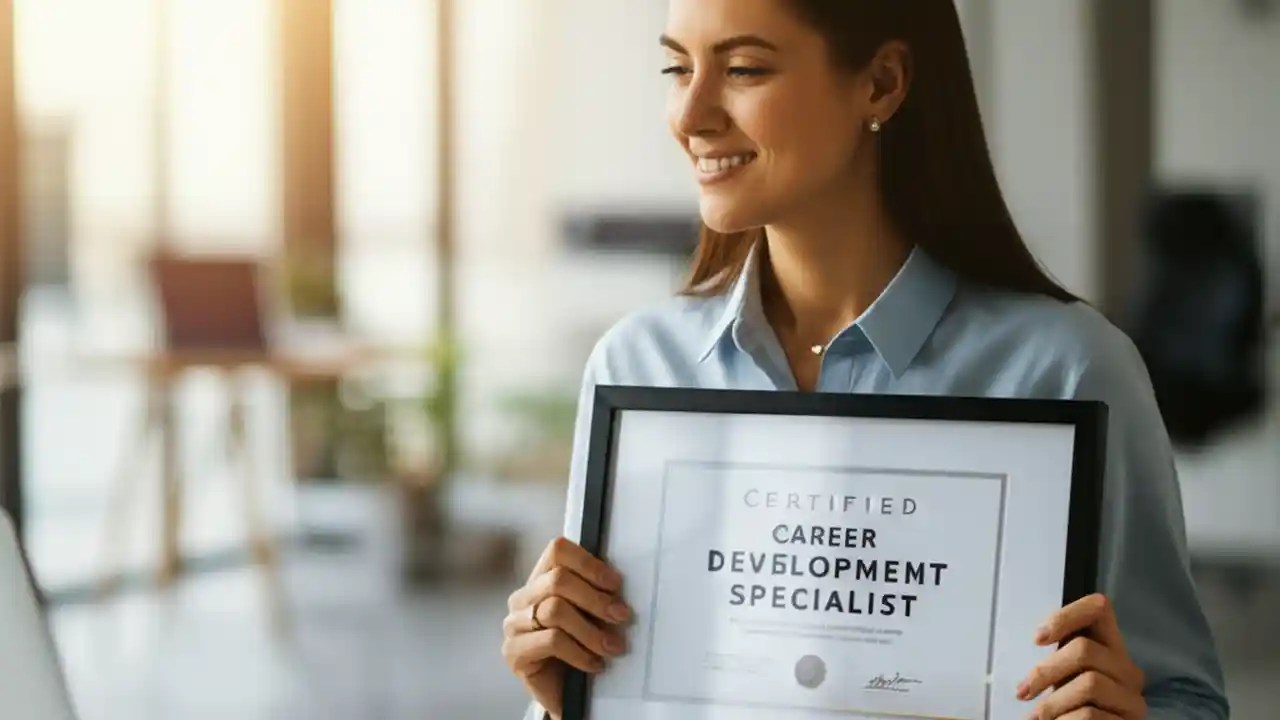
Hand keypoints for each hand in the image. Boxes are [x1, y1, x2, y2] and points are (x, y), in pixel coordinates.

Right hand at [502, 537, 631, 719]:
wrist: (563, 691)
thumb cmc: (580, 648)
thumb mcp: (592, 616)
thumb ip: (598, 596)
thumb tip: (620, 588)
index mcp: (541, 579)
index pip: (558, 550)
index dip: (589, 564)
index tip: (615, 584)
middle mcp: (523, 598)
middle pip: (557, 579)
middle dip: (596, 599)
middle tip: (621, 616)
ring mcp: (514, 624)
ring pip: (554, 610)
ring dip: (591, 630)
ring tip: (612, 647)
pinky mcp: (514, 652)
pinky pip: (551, 641)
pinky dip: (580, 652)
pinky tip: (594, 663)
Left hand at [1017, 594, 1145, 719]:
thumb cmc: (1070, 706)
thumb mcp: (1062, 676)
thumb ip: (1058, 658)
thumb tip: (1038, 639)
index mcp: (1109, 648)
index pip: (1098, 609)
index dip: (1066, 616)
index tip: (1037, 638)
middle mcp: (1127, 669)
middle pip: (1084, 649)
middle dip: (1046, 671)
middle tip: (1023, 692)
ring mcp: (1132, 698)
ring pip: (1090, 683)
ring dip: (1054, 703)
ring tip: (1039, 716)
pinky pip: (1091, 715)